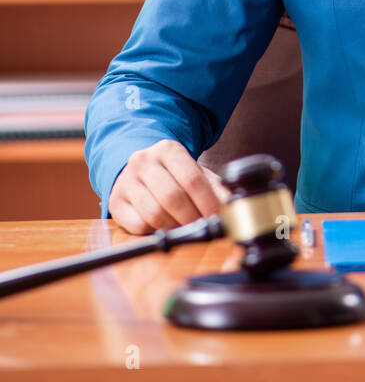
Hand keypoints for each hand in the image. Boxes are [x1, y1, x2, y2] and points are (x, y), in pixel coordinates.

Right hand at [107, 138, 229, 234]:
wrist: (137, 169)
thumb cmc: (171, 174)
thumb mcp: (193, 172)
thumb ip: (213, 187)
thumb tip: (232, 206)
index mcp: (168, 150)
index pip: (192, 179)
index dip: (208, 202)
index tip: (217, 218)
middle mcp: (144, 161)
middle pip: (173, 198)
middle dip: (192, 218)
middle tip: (201, 226)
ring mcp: (126, 181)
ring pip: (154, 214)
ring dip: (174, 227)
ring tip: (184, 227)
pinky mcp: (115, 201)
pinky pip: (137, 225)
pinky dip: (154, 231)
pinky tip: (162, 225)